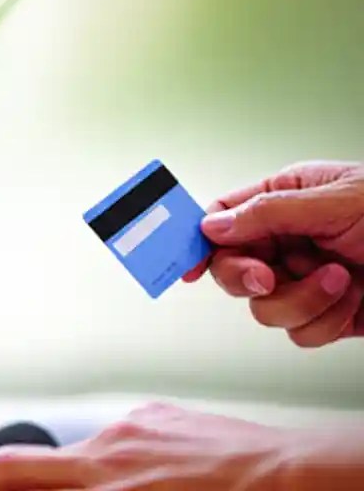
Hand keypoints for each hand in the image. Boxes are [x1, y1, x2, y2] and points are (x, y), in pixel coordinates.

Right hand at [0, 403, 293, 490]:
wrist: (295, 478)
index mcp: (106, 488)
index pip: (10, 473)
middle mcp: (110, 454)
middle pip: (23, 461)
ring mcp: (132, 428)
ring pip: (79, 457)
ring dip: (75, 480)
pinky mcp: (156, 415)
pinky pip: (121, 441)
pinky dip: (118, 464)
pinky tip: (149, 483)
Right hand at [182, 161, 363, 346]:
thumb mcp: (335, 201)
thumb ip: (268, 212)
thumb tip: (211, 225)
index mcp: (284, 199)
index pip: (223, 217)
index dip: (197, 241)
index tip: (186, 266)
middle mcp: (288, 241)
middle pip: (233, 270)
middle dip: (249, 278)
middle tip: (267, 278)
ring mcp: (306, 281)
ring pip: (264, 308)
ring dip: (302, 300)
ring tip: (343, 279)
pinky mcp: (328, 316)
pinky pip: (299, 332)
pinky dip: (326, 320)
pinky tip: (355, 298)